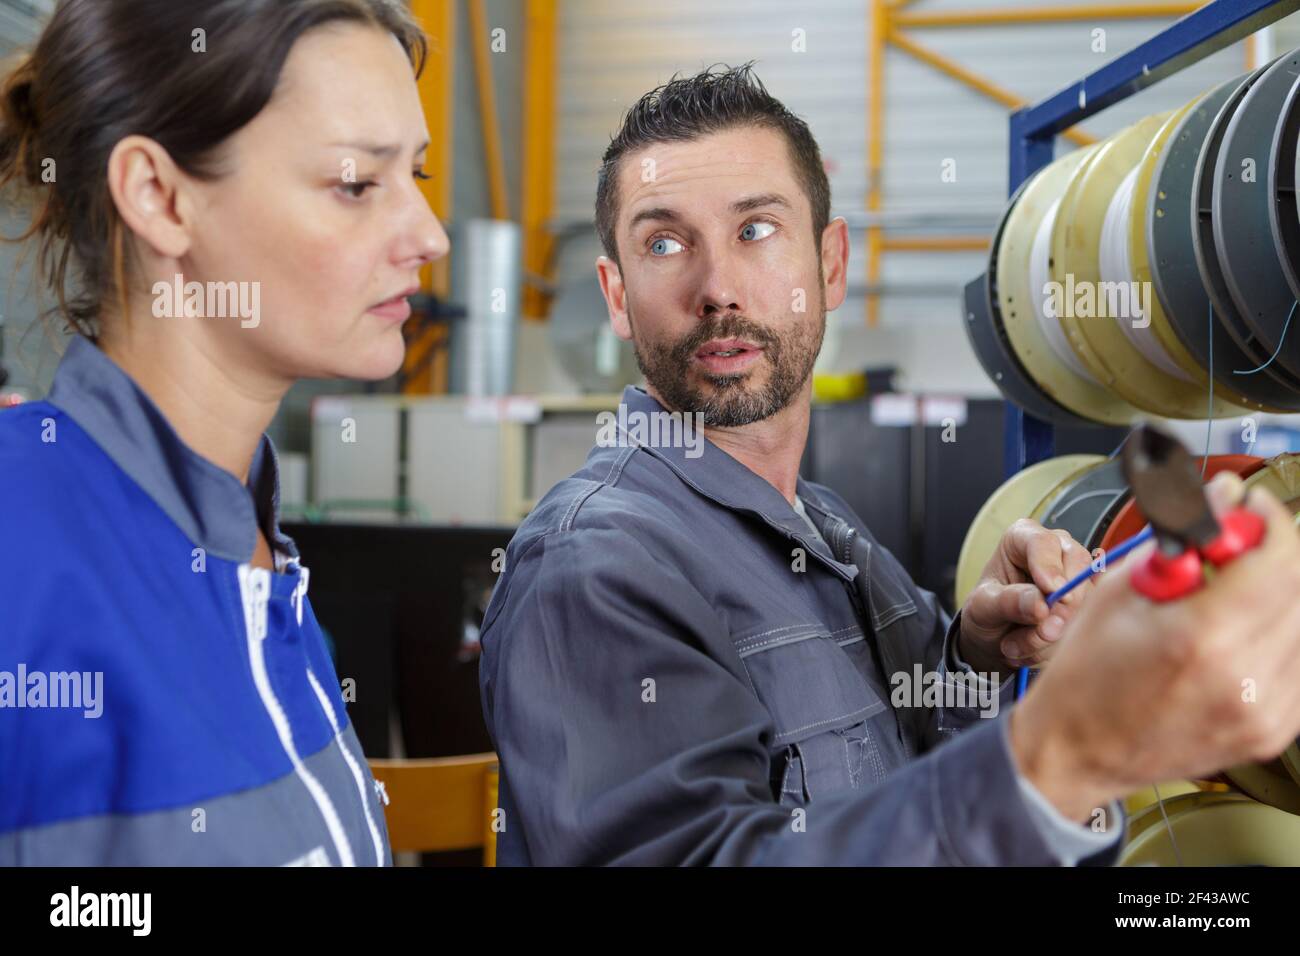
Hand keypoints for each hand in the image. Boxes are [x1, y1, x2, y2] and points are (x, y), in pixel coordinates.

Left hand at [959, 518, 1094, 674]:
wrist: (997, 637)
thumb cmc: (987, 611)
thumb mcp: (983, 607)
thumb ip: (1008, 602)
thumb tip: (1042, 606)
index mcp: (1022, 537)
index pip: (1043, 542)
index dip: (1050, 566)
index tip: (1051, 591)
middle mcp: (1056, 549)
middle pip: (1077, 567)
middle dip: (1062, 606)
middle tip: (1042, 632)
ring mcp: (1078, 575)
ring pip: (1085, 600)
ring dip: (1055, 632)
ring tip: (1019, 643)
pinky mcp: (1090, 602)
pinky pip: (1090, 621)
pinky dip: (1062, 643)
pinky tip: (1036, 648)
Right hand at [1009, 472, 1299, 823]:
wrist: (1078, 750)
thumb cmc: (1085, 676)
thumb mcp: (1117, 593)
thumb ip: (1179, 543)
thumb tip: (1220, 501)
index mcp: (1201, 639)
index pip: (1278, 558)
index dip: (1268, 522)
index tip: (1247, 511)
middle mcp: (1244, 677)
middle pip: (1296, 586)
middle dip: (1266, 555)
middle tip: (1227, 550)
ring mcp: (1265, 710)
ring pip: (1298, 622)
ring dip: (1267, 598)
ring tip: (1215, 604)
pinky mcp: (1274, 729)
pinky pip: (1292, 661)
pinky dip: (1268, 638)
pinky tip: (1224, 641)